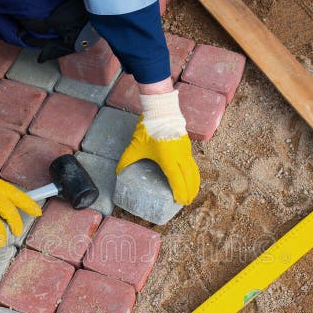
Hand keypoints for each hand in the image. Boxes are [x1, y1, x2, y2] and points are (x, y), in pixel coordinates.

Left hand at [116, 90, 199, 204]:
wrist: (161, 110)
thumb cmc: (149, 128)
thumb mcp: (135, 146)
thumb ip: (126, 160)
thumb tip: (118, 172)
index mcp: (168, 158)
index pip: (177, 179)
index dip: (180, 192)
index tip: (180, 201)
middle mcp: (180, 156)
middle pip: (189, 178)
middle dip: (189, 192)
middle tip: (186, 202)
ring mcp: (185, 151)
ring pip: (194, 171)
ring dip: (194, 184)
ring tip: (192, 194)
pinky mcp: (187, 146)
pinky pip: (193, 164)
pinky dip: (194, 174)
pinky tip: (191, 179)